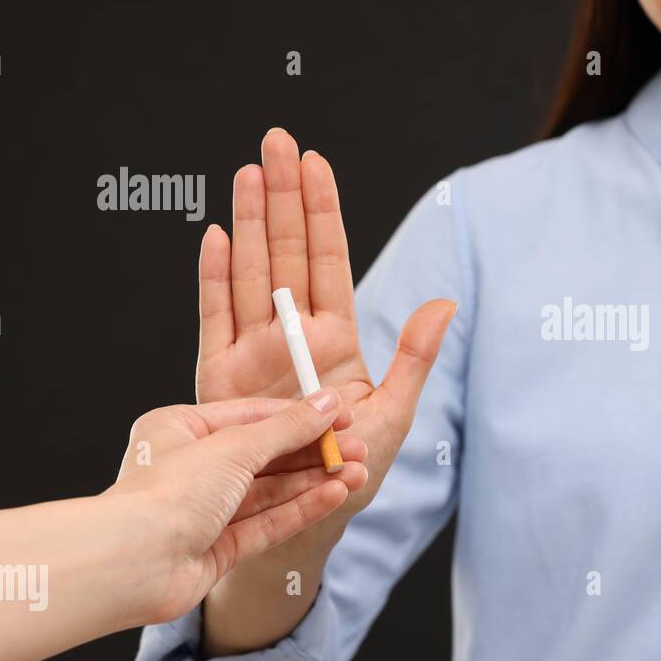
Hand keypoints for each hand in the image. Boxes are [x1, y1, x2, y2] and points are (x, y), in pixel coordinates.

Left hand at [108, 390, 367, 624]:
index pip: (252, 416)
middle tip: (357, 449)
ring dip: (316, 481)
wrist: (133, 563)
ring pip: (271, 492)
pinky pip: (267, 523)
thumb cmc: (166, 494)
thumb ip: (287, 428)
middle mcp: (190, 469)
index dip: (300, 416)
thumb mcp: (235, 446)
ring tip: (358, 474)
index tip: (341, 416)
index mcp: (179, 430)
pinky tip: (335, 495)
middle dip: (314, 452)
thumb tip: (327, 405)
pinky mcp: (216, 549)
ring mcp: (203, 511)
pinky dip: (302, 508)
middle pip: (266, 456)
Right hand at [195, 129, 454, 562]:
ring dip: (248, 220)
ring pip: (250, 271)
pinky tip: (215, 234)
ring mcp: (254, 352)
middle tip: (276, 140)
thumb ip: (415, 357)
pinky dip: (214, 277)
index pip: (328, 259)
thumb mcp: (394, 414)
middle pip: (286, 251)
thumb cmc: (351, 471)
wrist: (299, 520)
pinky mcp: (221, 377)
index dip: (321, 211)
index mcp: (336, 338)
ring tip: (247, 170)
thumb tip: (446, 303)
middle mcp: (293, 335)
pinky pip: (215, 318)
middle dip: (281, 194)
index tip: (316, 163)